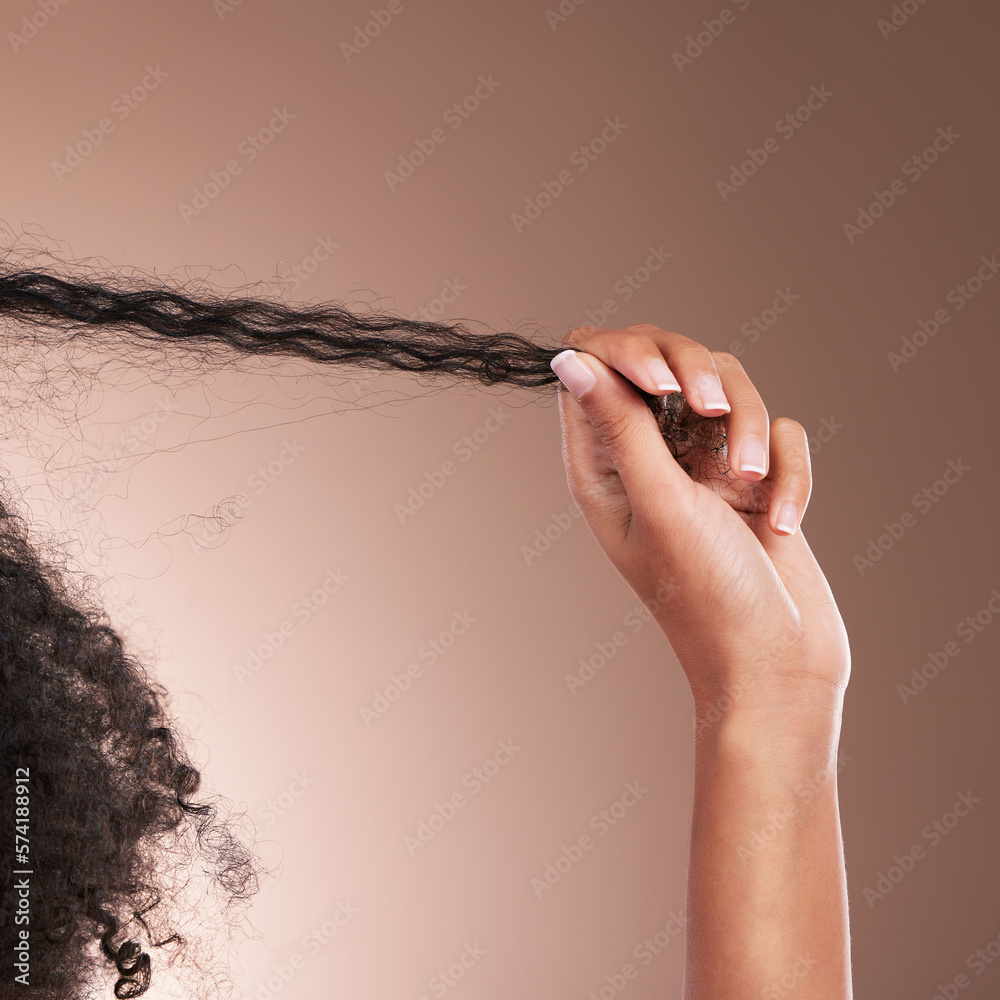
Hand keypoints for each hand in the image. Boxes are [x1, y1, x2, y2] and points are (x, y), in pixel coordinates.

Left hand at [549, 324, 849, 717]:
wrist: (777, 665)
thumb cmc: (705, 595)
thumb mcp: (658, 501)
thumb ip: (619, 423)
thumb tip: (569, 356)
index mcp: (604, 465)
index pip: (595, 366)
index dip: (625, 353)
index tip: (662, 384)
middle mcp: (650, 456)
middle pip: (665, 359)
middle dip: (695, 374)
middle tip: (710, 410)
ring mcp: (706, 466)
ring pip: (728, 385)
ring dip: (749, 428)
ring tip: (751, 484)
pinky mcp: (757, 479)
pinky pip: (780, 431)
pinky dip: (789, 469)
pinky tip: (783, 522)